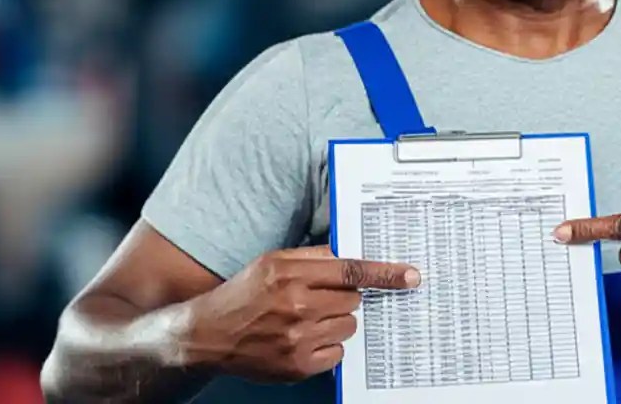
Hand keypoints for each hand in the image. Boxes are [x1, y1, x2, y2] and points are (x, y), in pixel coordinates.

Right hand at [181, 246, 418, 381]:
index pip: (351, 271)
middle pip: (354, 299)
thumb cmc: (243, 294)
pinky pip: (338, 353)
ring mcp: (299, 339)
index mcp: (291, 275)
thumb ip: (313, 256)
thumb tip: (351, 254)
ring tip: (307, 319)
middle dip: (344, 297)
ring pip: (349, 326)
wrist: (209, 335)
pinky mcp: (299, 365)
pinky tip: (305, 339)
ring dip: (337, 321)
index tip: (410, 276)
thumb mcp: (273, 261)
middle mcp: (297, 307)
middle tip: (319, 298)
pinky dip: (328, 346)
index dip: (385, 273)